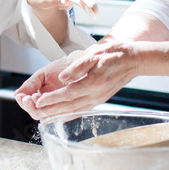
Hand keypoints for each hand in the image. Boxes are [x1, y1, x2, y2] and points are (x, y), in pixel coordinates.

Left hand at [17, 38, 141, 119]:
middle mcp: (96, 95)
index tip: (37, 101)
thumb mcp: (95, 54)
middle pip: (69, 106)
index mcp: (93, 83)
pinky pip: (82, 109)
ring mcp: (99, 99)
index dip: (51, 98)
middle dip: (50, 110)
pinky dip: (69, 113)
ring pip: (75, 110)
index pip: (67, 94)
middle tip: (34, 112)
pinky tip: (61, 114)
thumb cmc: (115, 53)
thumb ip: (78, 67)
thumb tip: (63, 77)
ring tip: (43, 116)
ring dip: (58, 114)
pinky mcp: (100, 99)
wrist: (135, 60)